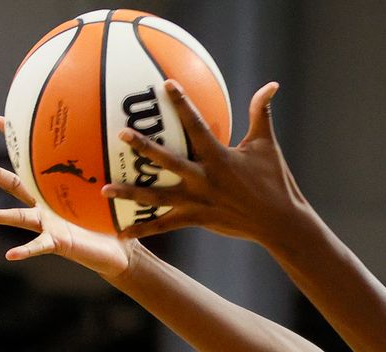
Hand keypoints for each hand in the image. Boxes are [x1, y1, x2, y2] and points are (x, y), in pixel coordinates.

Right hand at [0, 117, 136, 279]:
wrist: (119, 251)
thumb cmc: (110, 219)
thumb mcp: (105, 191)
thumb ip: (103, 171)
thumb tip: (112, 139)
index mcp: (52, 191)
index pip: (29, 163)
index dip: (15, 142)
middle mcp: (44, 207)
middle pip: (11, 185)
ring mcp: (48, 225)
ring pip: (17, 218)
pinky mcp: (58, 243)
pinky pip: (40, 246)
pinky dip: (26, 250)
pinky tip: (10, 254)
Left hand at [103, 80, 305, 242]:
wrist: (281, 222)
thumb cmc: (276, 180)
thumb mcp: (267, 145)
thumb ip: (261, 112)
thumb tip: (271, 84)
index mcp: (220, 158)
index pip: (198, 126)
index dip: (183, 104)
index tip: (166, 84)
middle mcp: (205, 179)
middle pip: (170, 161)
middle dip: (146, 147)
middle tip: (121, 134)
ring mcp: (199, 201)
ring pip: (159, 196)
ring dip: (131, 193)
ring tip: (105, 189)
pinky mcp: (197, 219)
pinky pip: (165, 224)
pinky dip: (144, 228)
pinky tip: (122, 232)